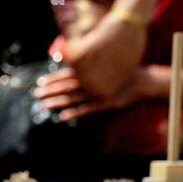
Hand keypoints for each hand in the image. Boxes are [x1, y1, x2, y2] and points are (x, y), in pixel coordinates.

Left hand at [35, 66, 149, 120]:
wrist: (147, 80)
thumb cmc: (126, 72)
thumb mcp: (108, 64)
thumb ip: (93, 66)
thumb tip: (76, 65)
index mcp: (93, 70)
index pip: (69, 74)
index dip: (54, 78)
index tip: (40, 81)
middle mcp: (94, 79)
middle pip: (68, 85)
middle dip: (51, 90)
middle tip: (36, 94)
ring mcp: (100, 92)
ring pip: (75, 97)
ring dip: (58, 101)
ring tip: (44, 104)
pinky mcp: (107, 103)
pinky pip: (88, 109)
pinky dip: (75, 112)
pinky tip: (63, 117)